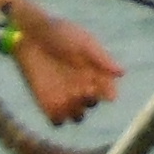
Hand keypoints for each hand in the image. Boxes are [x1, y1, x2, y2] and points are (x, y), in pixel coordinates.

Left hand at [9, 1, 124, 123]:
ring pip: (77, 116)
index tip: (103, 87)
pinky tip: (57, 107)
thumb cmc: (60, 33)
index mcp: (93, 72)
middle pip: (92, 104)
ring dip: (76, 112)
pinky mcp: (46, 103)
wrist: (31, 34)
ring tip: (70, 97)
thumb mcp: (84, 42)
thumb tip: (122, 73)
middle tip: (84, 89)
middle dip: (90, 100)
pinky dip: (60, 119)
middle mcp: (80, 86)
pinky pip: (57, 121)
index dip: (108, 92)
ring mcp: (64, 96)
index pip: (107, 90)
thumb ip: (101, 58)